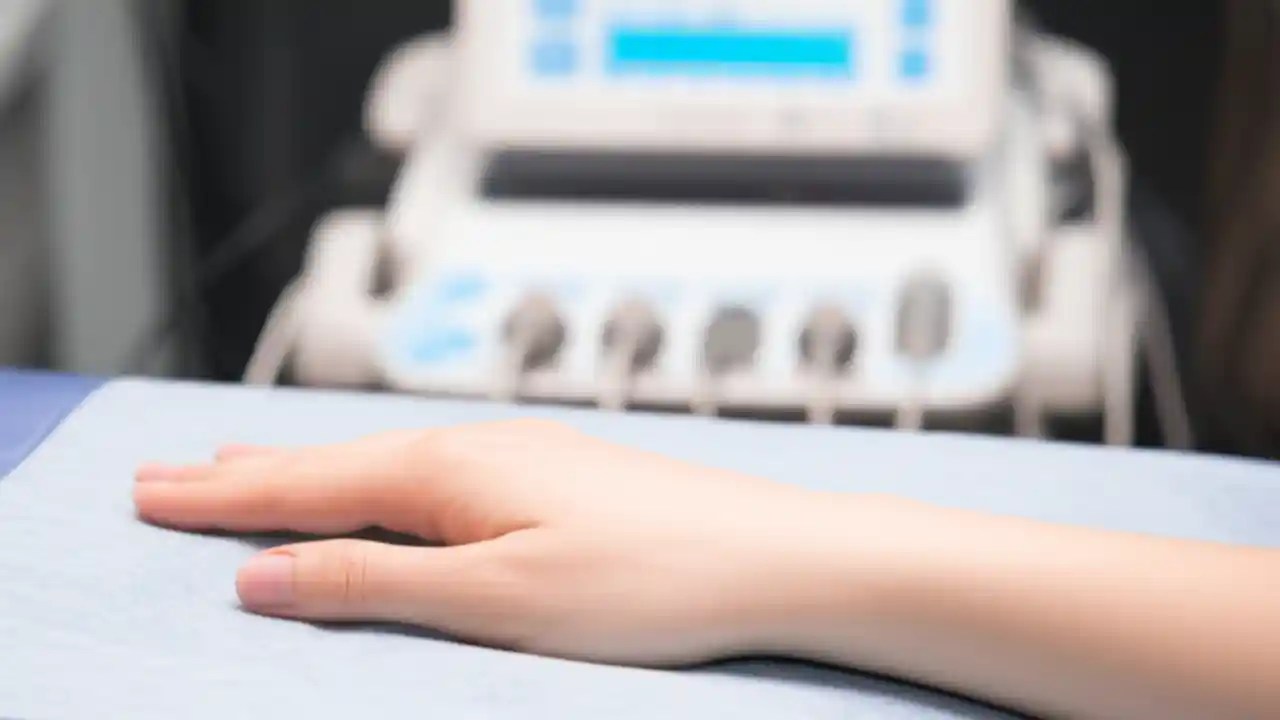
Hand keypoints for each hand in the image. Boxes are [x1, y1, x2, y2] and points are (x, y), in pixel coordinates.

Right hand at [134, 420, 876, 664]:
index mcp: (451, 471)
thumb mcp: (497, 600)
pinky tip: (382, 485)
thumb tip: (268, 574)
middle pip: (336, 460)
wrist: (774, 557)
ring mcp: (521, 457)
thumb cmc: (654, 578)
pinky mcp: (554, 478)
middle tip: (170, 475)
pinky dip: (378, 479)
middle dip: (247, 474)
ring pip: (385, 461)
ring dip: (310, 470)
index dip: (223, 496)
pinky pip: (434, 471)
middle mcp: (479, 448)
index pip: (307, 485)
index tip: (152, 494)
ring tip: (252, 471)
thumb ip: (376, 583)